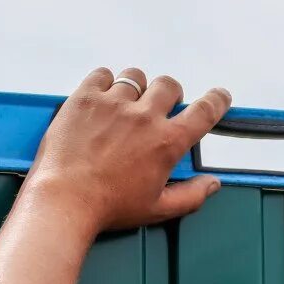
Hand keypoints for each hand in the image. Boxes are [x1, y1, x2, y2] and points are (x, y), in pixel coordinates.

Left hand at [21, 67, 231, 233]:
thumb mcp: (157, 209)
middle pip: (169, 85)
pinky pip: (101, 74)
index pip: (204, 111)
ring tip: (124, 105)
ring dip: (135, 88)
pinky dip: (104, 82)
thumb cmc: (109, 207)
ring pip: (135, 77)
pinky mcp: (85, 98)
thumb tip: (212, 185)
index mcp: (167, 142)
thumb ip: (191, 196)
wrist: (64, 201)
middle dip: (169, 95)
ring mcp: (113, 103)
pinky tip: (100, 98)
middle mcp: (144, 117)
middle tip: (157, 109)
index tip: (219, 96)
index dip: (217, 100)